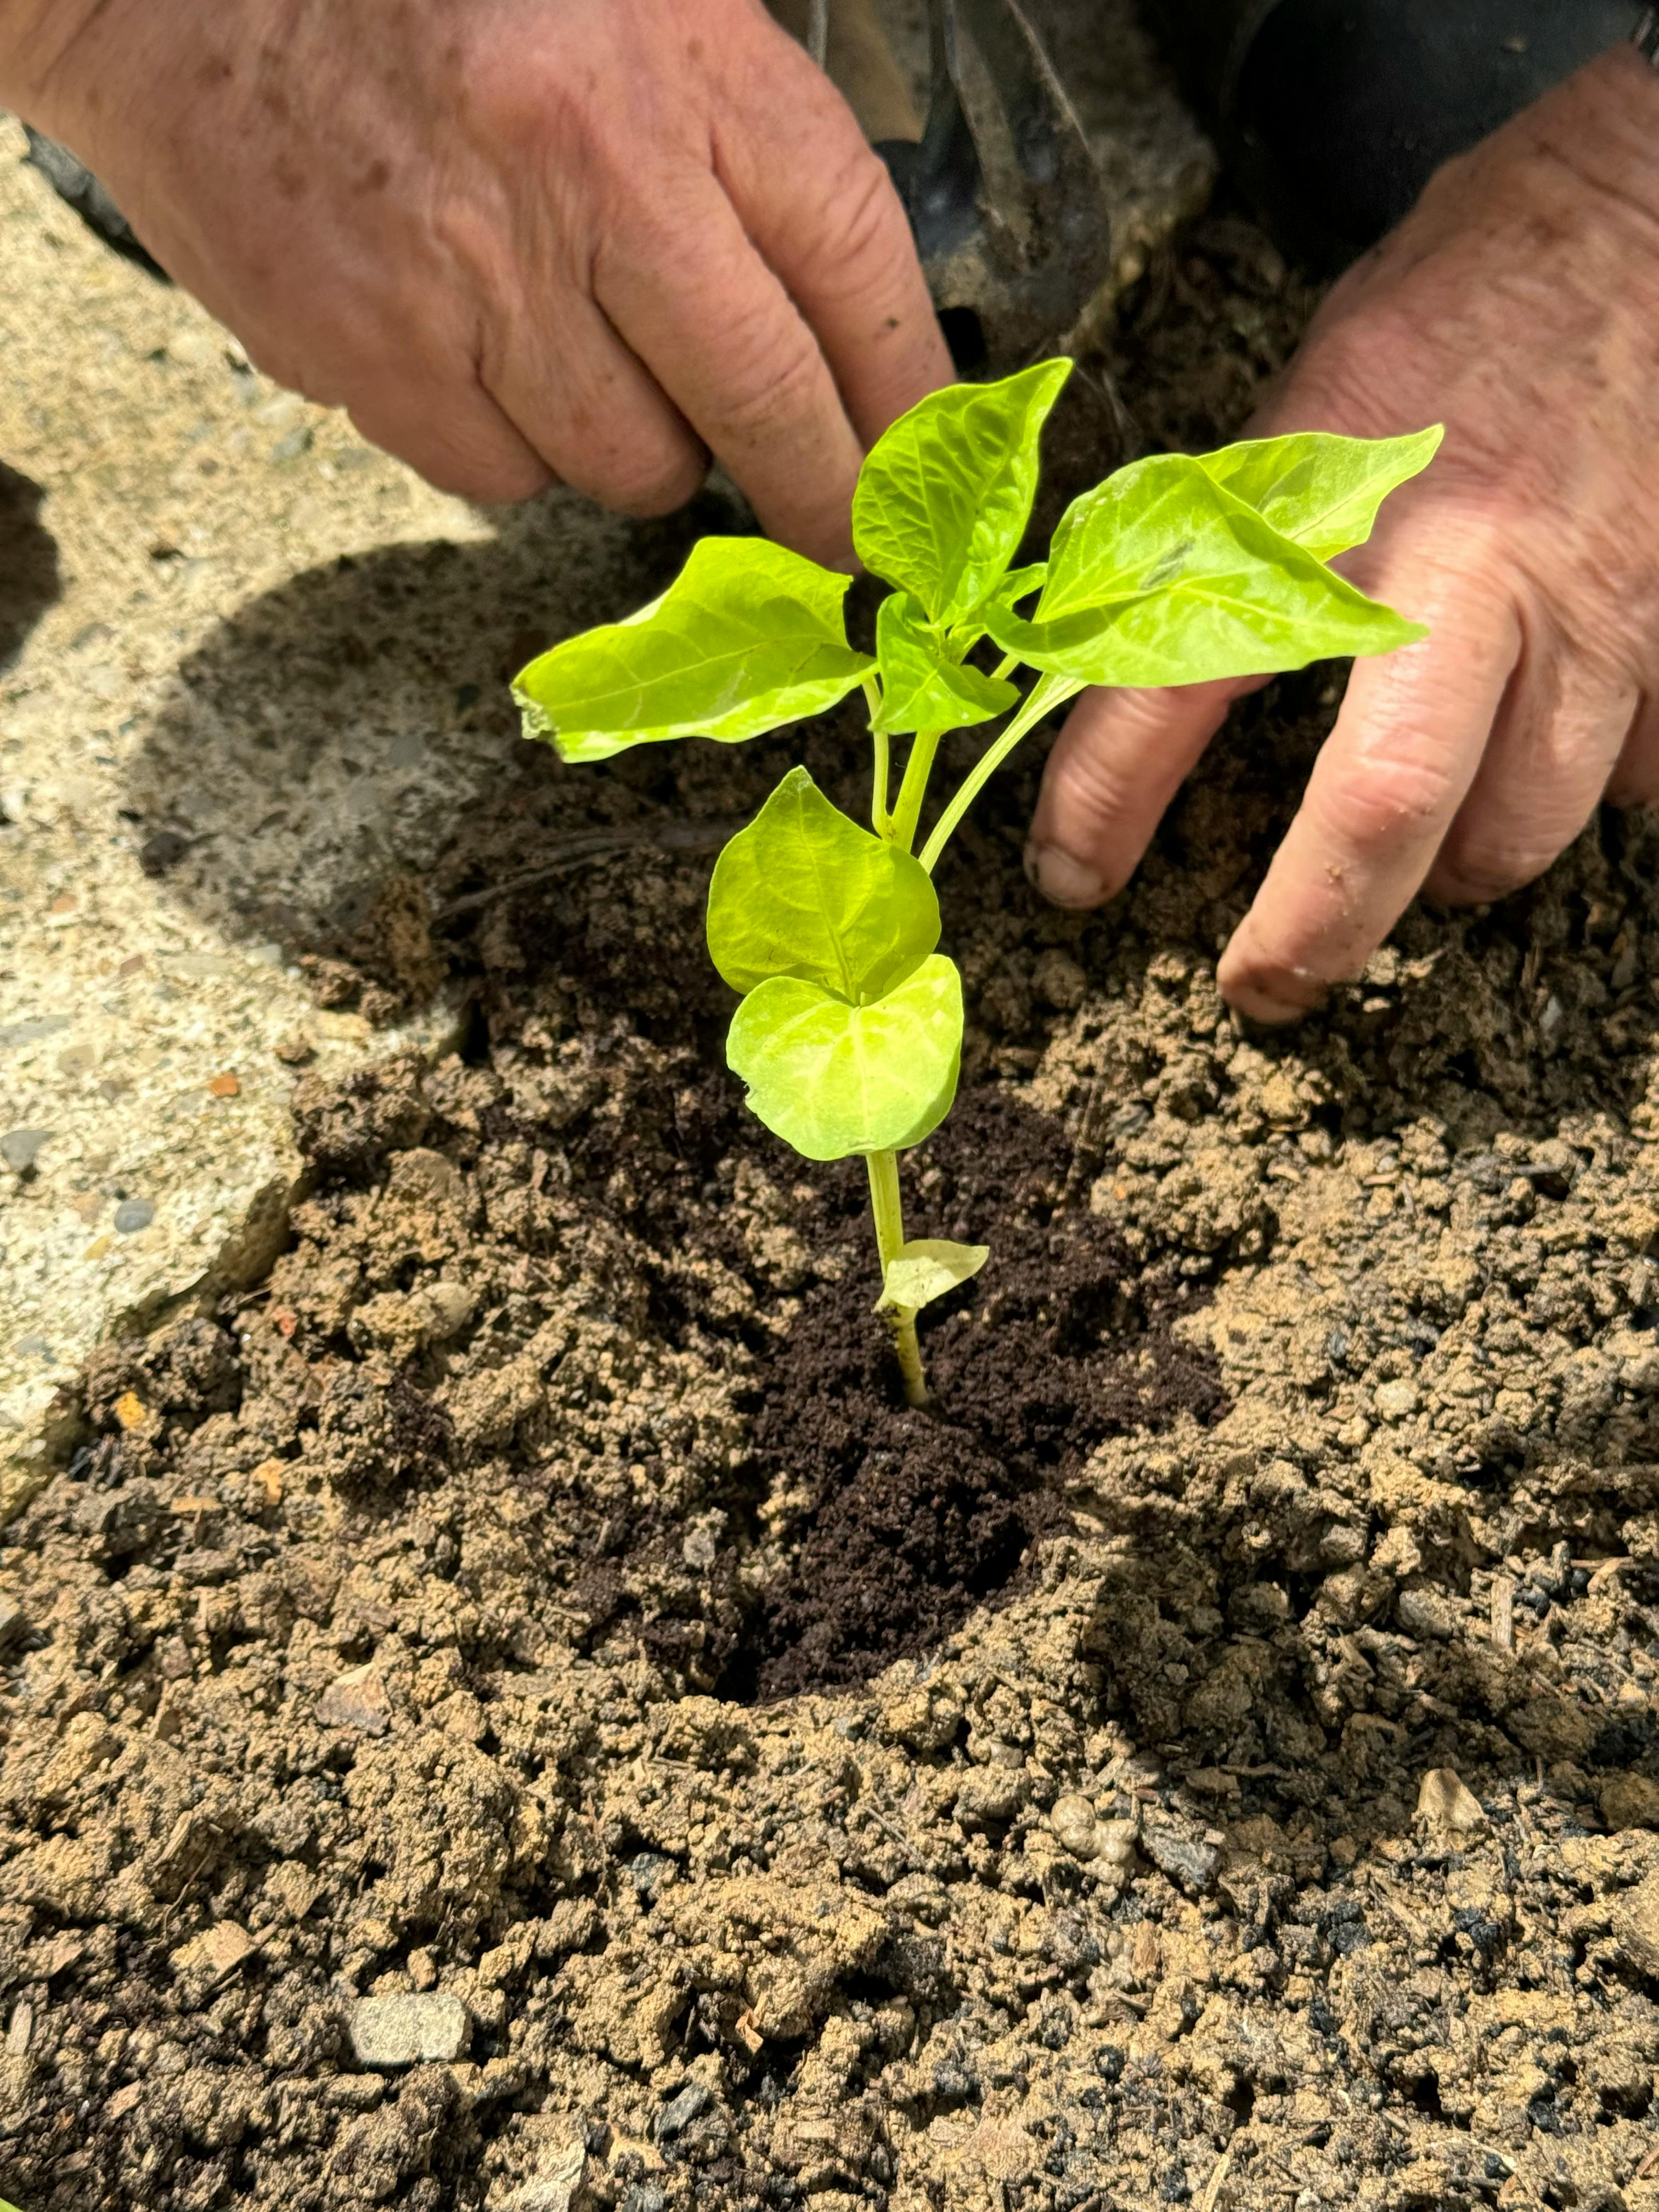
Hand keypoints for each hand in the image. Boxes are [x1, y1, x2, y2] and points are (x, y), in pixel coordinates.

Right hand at [5, 0, 949, 563]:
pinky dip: (517, 448)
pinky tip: (484, 355)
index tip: (928, 476)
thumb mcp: (636, 5)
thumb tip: (849, 340)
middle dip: (822, 497)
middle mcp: (588, 179)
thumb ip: (742, 149)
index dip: (908, 399)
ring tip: (588, 353)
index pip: (853, 267)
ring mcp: (476, 285)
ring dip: (642, 447)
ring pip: (633, 468)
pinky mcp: (380, 363)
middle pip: (766, 406)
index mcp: (675, 68)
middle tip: (840, 537)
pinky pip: (506, 478)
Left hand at [1025, 45, 1658, 1020]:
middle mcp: (1476, 568)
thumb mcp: (1303, 405)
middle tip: (1261, 985)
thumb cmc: (1456, 308)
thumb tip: (1113, 666)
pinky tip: (1534, 761)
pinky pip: (1635, 779)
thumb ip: (1224, 539)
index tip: (1069, 878)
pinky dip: (1575, 798)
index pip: (1182, 677)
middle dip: (1313, 929)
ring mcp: (1598, 608)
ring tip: (1409, 862)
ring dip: (1447, 874)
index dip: (1107, 799)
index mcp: (1345, 497)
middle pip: (1385, 810)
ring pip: (1519, 826)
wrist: (1643, 219)